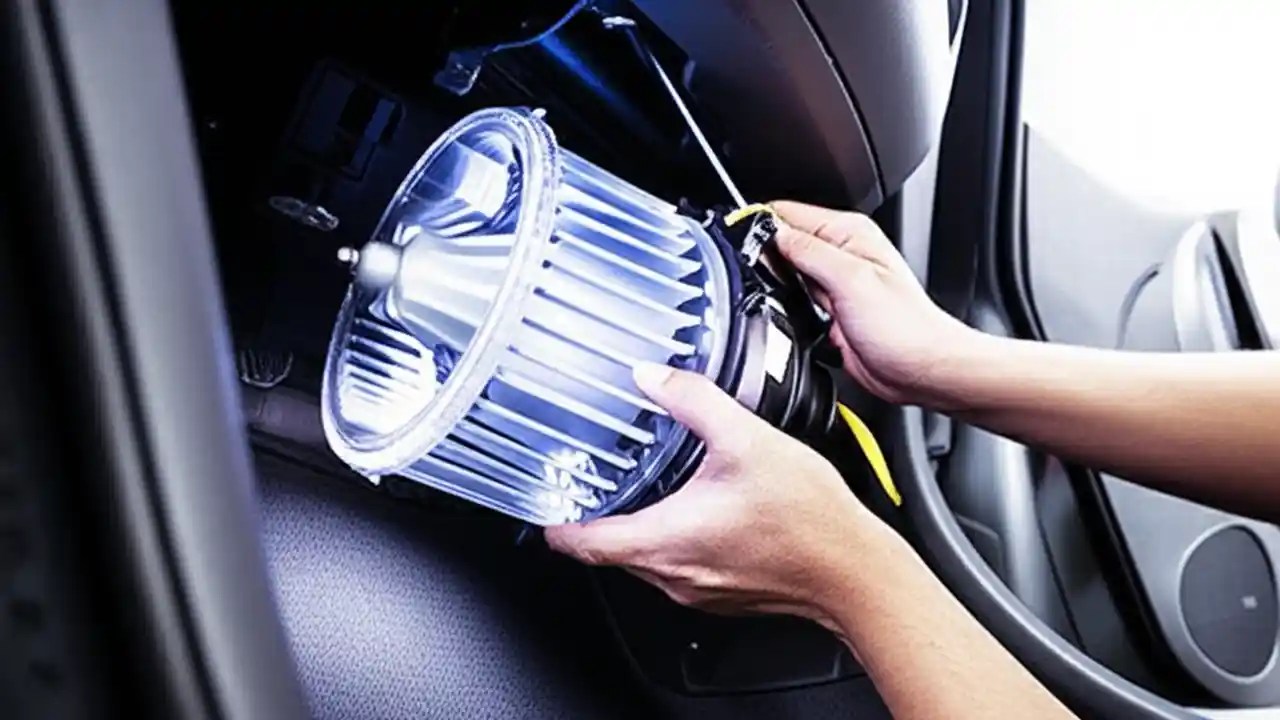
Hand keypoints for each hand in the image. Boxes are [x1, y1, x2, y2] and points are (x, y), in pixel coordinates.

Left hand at [545, 364, 888, 626]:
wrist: (855, 570)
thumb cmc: (809, 519)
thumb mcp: (747, 439)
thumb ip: (693, 400)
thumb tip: (653, 376)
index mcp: (664, 540)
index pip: (579, 543)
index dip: (552, 520)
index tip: (542, 497)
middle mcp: (671, 574)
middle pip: (605, 550)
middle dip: (594, 514)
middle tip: (590, 476)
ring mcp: (695, 590)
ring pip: (641, 559)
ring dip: (634, 524)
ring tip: (640, 484)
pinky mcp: (719, 594)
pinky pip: (675, 566)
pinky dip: (669, 537)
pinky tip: (691, 506)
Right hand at [772, 201, 980, 407]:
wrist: (920, 370)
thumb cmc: (905, 327)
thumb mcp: (851, 280)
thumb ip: (808, 252)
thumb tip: (771, 232)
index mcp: (848, 233)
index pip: (787, 212)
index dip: (761, 225)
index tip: (746, 244)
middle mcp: (840, 253)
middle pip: (782, 242)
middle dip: (765, 258)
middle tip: (767, 280)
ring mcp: (833, 283)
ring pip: (784, 273)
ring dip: (775, 285)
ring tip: (786, 300)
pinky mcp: (828, 311)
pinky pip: (792, 301)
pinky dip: (785, 308)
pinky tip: (792, 317)